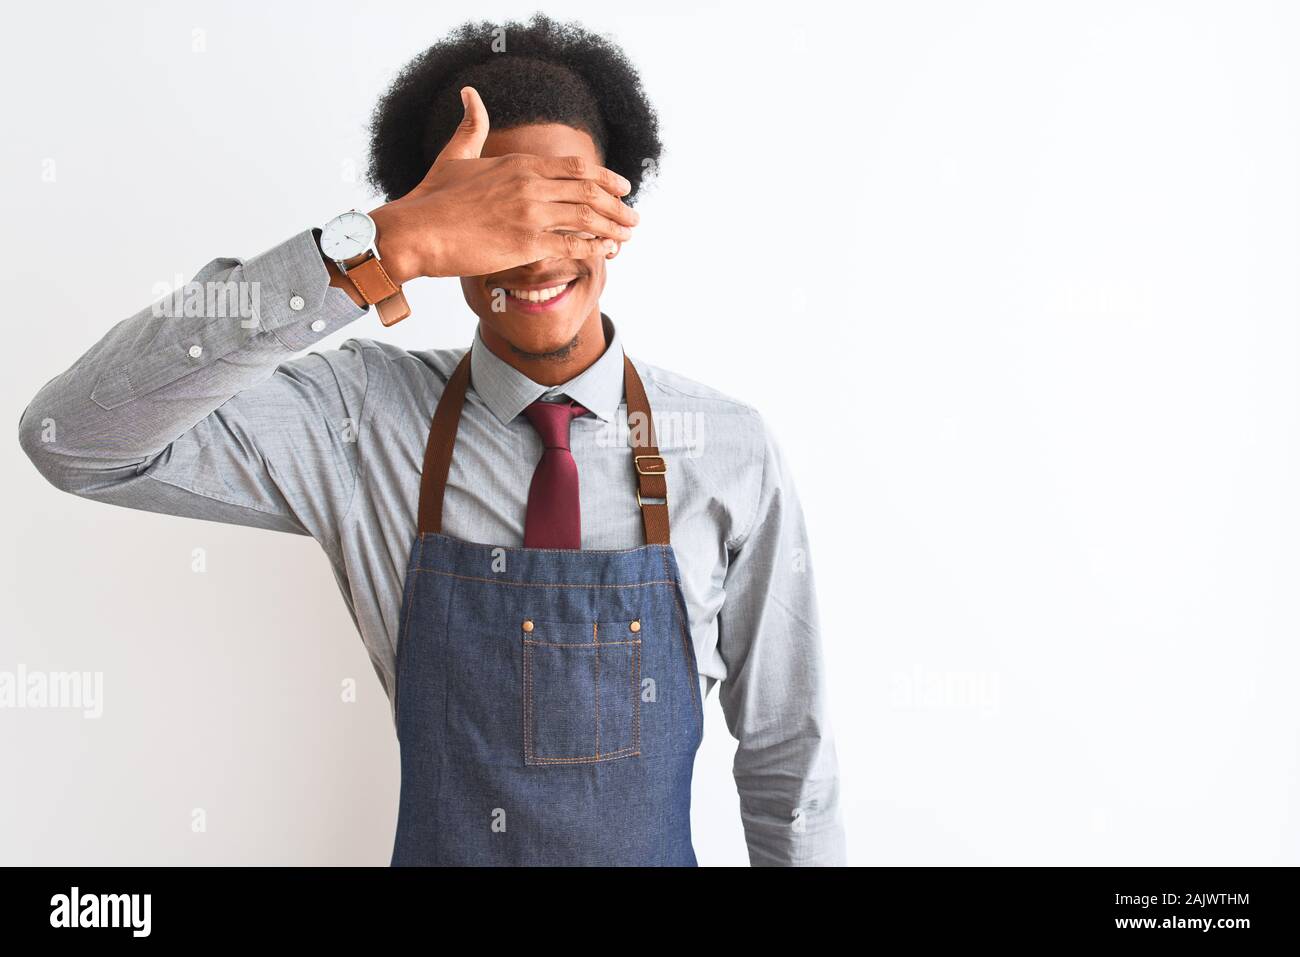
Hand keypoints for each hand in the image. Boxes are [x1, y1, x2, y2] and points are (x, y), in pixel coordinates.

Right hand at [368, 86, 638, 281]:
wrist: (415, 230)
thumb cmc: (432, 197)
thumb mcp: (455, 154)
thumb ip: (471, 127)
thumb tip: (470, 94)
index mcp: (520, 164)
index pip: (576, 168)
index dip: (606, 177)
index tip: (623, 187)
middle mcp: (530, 185)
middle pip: (590, 191)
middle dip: (617, 205)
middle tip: (634, 216)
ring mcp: (530, 214)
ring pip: (588, 218)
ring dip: (613, 227)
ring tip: (627, 235)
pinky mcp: (525, 243)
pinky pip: (573, 245)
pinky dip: (595, 248)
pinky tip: (607, 251)